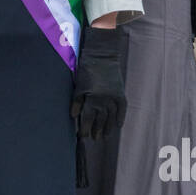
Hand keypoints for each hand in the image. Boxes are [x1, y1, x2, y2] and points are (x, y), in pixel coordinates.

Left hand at [70, 25, 126, 140]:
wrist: (102, 56)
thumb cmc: (86, 70)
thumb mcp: (78, 85)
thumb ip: (76, 101)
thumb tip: (73, 116)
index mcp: (90, 98)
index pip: (87, 118)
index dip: (84, 128)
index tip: (83, 136)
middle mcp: (102, 99)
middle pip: (99, 119)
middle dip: (96, 130)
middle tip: (95, 138)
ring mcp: (113, 97)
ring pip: (110, 116)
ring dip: (108, 127)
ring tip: (105, 137)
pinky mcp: (120, 92)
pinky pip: (122, 108)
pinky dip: (121, 117)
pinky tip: (119, 125)